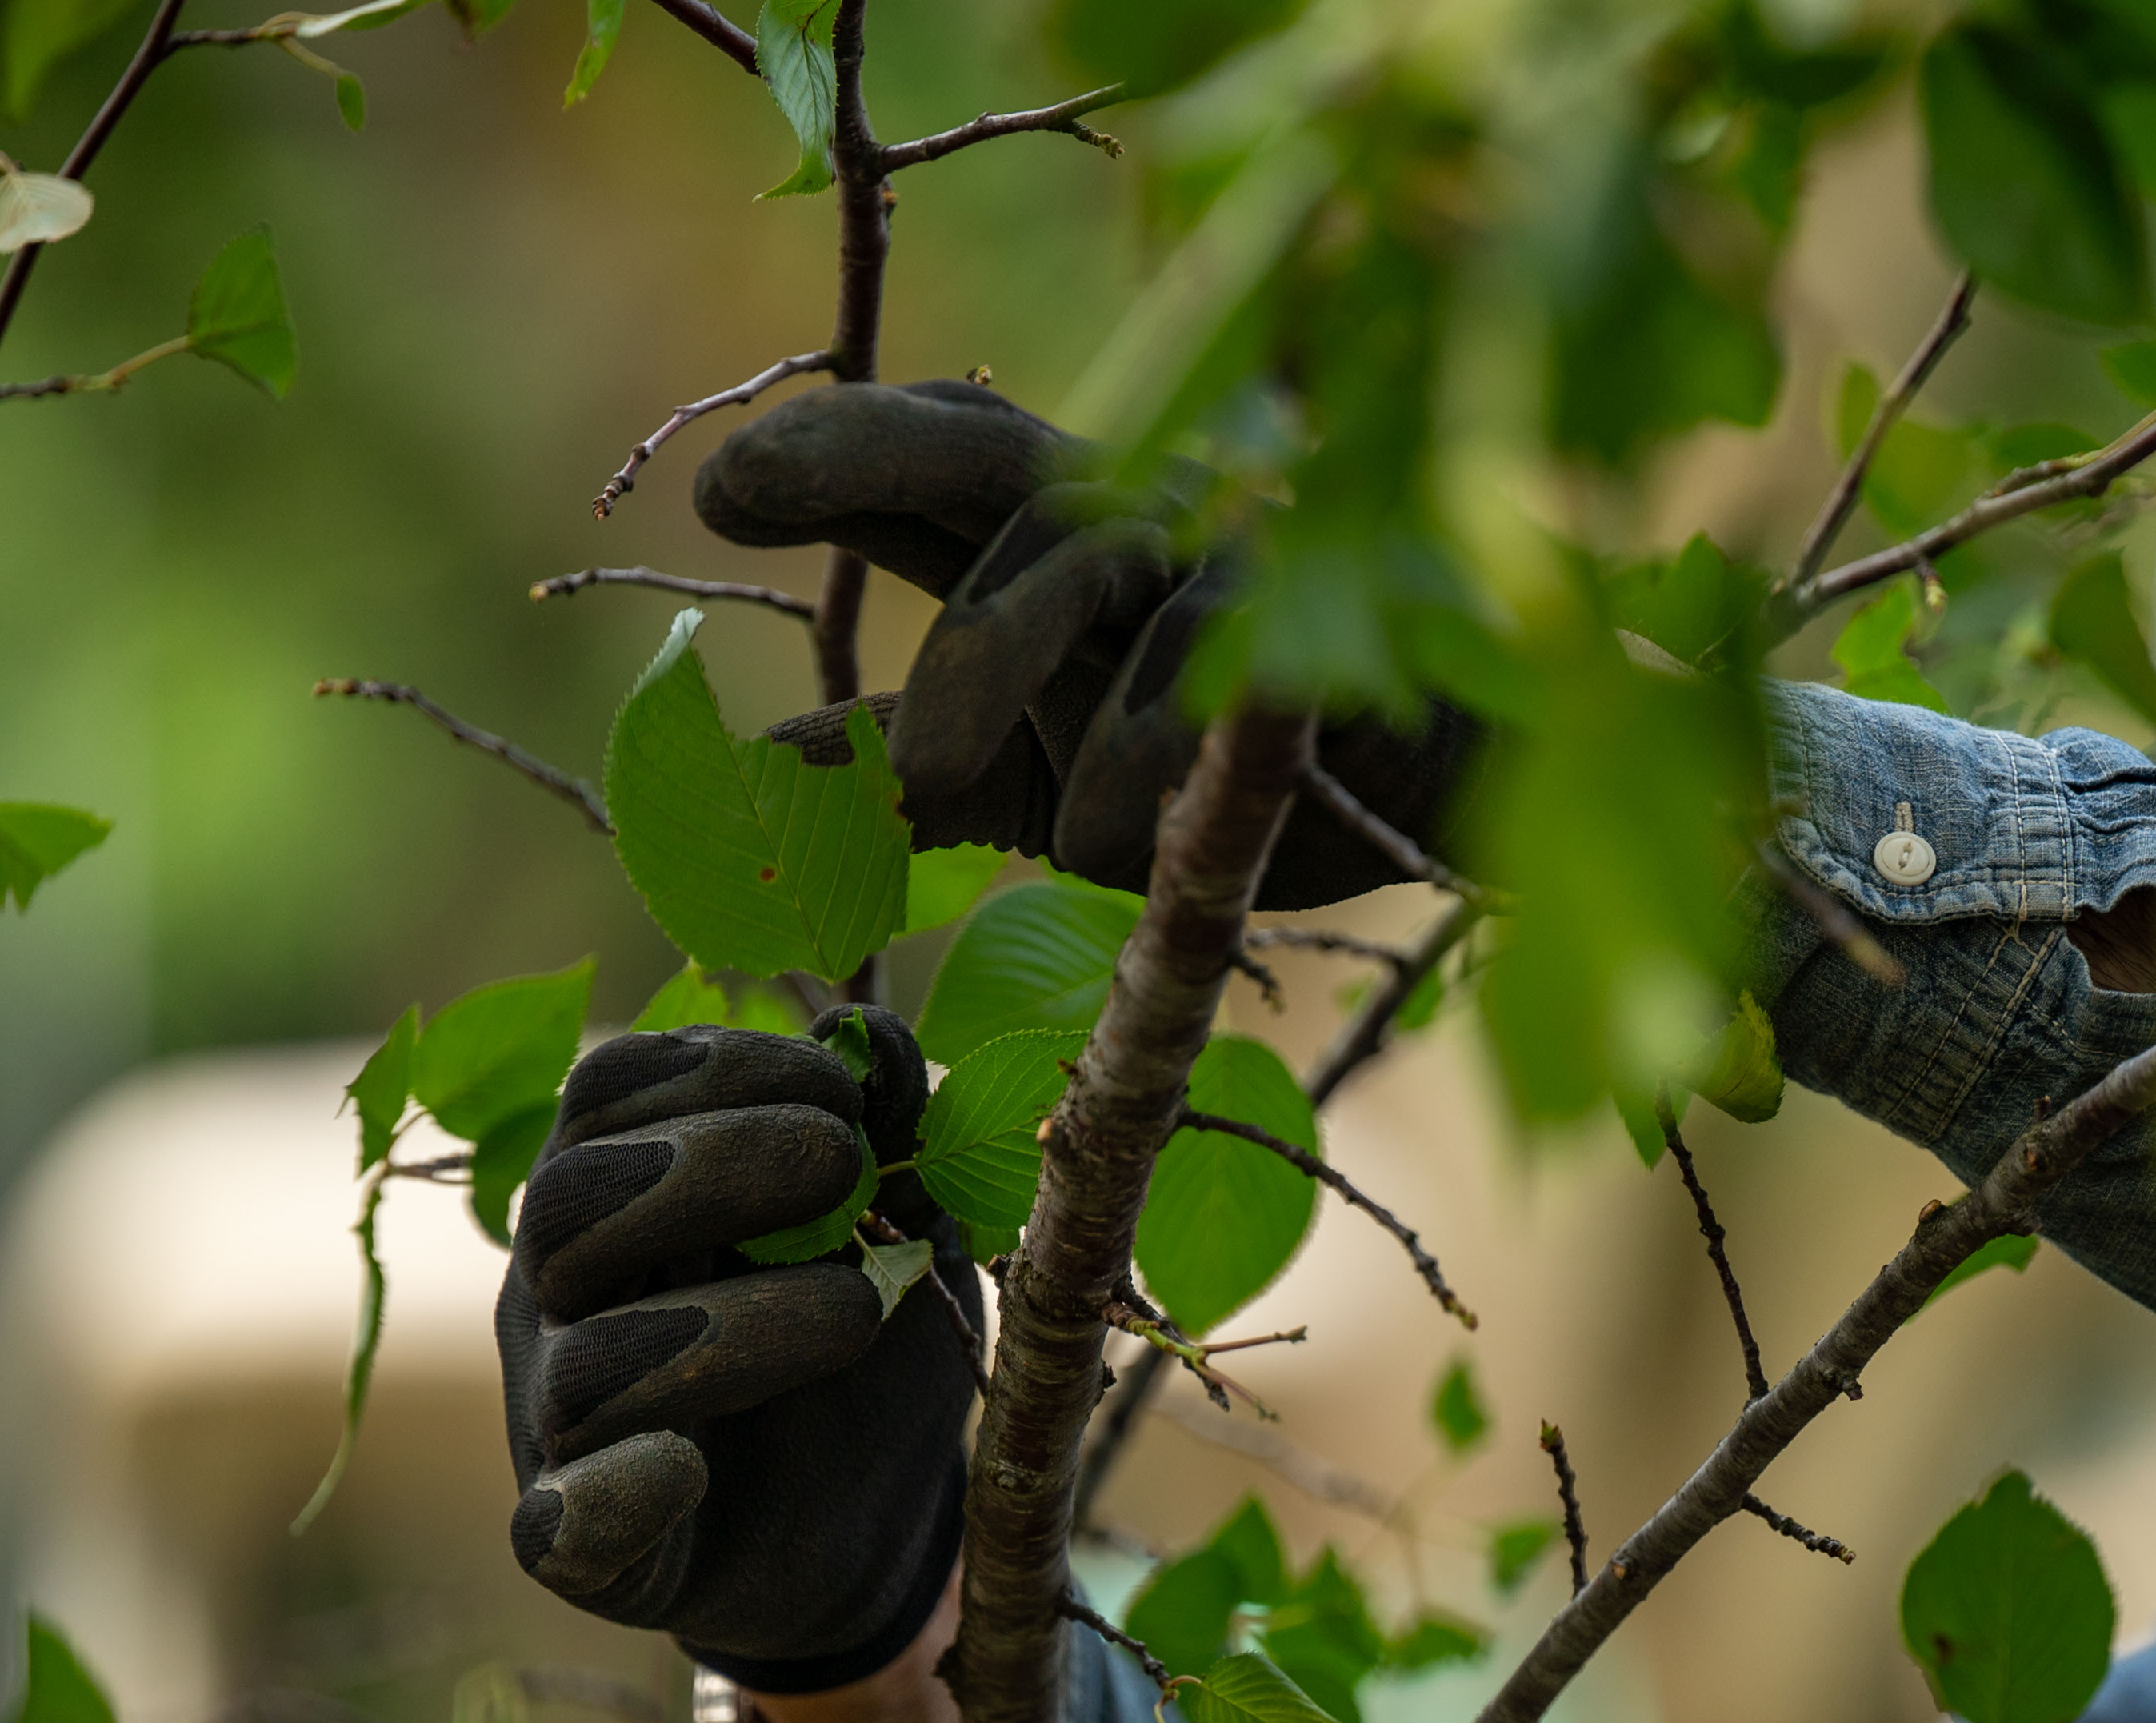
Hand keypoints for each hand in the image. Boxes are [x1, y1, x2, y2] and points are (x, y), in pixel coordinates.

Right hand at [493, 1005, 979, 1692]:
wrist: (866, 1535)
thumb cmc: (863, 1356)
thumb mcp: (905, 1238)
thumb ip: (892, 1146)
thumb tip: (882, 1043)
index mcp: (622, 1196)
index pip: (608, 1093)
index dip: (715, 1068)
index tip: (844, 1087)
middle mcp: (565, 1297)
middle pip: (570, 1201)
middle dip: (708, 1167)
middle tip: (841, 1165)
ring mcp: (561, 1423)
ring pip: (584, 1360)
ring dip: (723, 1327)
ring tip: (860, 1312)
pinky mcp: (585, 1547)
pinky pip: (560, 1524)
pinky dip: (613, 1496)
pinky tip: (683, 1470)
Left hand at [694, 377, 1482, 905]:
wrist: (1444, 790)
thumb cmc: (1216, 769)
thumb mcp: (1032, 781)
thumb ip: (902, 779)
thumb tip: (735, 790)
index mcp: (1064, 540)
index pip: (935, 463)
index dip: (831, 457)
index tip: (711, 496)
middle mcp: (1142, 514)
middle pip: (989, 449)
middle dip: (858, 451)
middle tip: (740, 489)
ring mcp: (1237, 552)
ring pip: (1080, 557)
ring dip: (985, 662)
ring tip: (927, 773)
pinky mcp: (1328, 622)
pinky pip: (1208, 664)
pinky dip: (1141, 755)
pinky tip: (1109, 840)